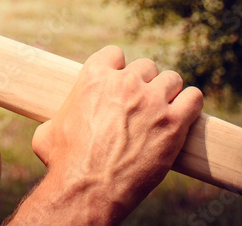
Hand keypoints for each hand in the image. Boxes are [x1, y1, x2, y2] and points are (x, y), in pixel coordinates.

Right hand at [31, 46, 202, 221]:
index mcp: (94, 76)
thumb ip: (56, 118)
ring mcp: (152, 100)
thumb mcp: (48, 132)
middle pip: (146, 66)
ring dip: (168, 92)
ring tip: (164, 109)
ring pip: (171, 79)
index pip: (115, 53)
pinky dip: (190, 104)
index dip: (118, 68)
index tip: (120, 82)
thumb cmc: (64, 162)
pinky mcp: (173, 122)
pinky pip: (193, 98)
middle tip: (142, 103)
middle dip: (144, 82)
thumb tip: (53, 125)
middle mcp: (125, 82)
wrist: (89, 188)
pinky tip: (185, 113)